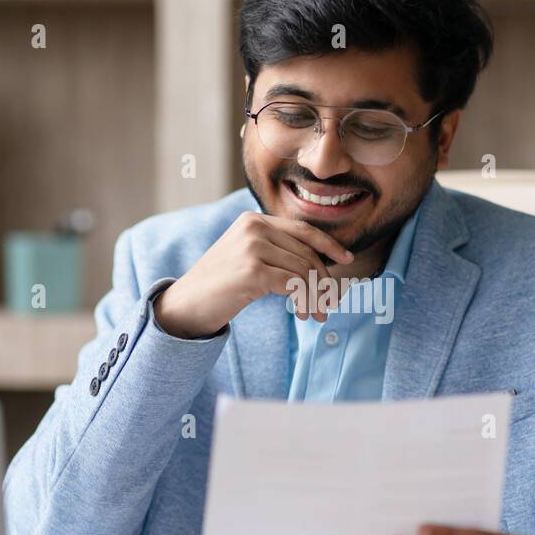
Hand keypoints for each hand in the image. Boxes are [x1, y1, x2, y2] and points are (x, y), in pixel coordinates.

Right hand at [153, 211, 353, 338]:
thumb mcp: (247, 257)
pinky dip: (304, 302)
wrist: (186, 304)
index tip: (347, 260)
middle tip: (329, 304)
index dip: (329, 245)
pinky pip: (293, 285)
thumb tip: (319, 263)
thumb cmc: (220, 285)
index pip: (302, 230)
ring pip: (303, 271)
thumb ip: (275, 250)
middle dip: (323, 281)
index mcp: (254, 220)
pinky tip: (303, 314)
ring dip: (315, 297)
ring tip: (317, 315)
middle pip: (306, 253)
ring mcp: (252, 247)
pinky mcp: (252, 270)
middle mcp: (253, 227)